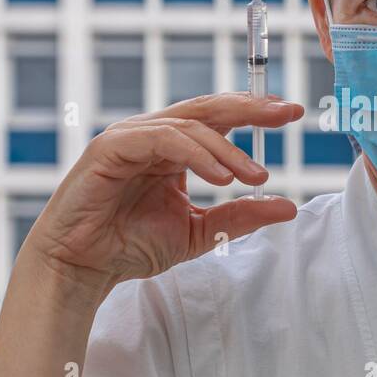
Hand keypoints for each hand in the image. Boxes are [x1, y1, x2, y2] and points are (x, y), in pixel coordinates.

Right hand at [21, 93, 304, 294]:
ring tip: (255, 175)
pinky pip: (162, 140)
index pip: (220, 120)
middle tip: (286, 113)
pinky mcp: (111, 147)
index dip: (256, 112)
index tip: (293, 113)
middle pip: (208, 109)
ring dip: (227, 149)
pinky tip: (221, 177)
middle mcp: (153, 135)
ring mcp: (131, 137)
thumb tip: (289, 205)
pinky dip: (196, 155)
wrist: (82, 268)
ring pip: (189, 126)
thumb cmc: (130, 247)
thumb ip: (241, 216)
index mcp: (173, 148)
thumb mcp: (200, 232)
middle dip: (250, 108)